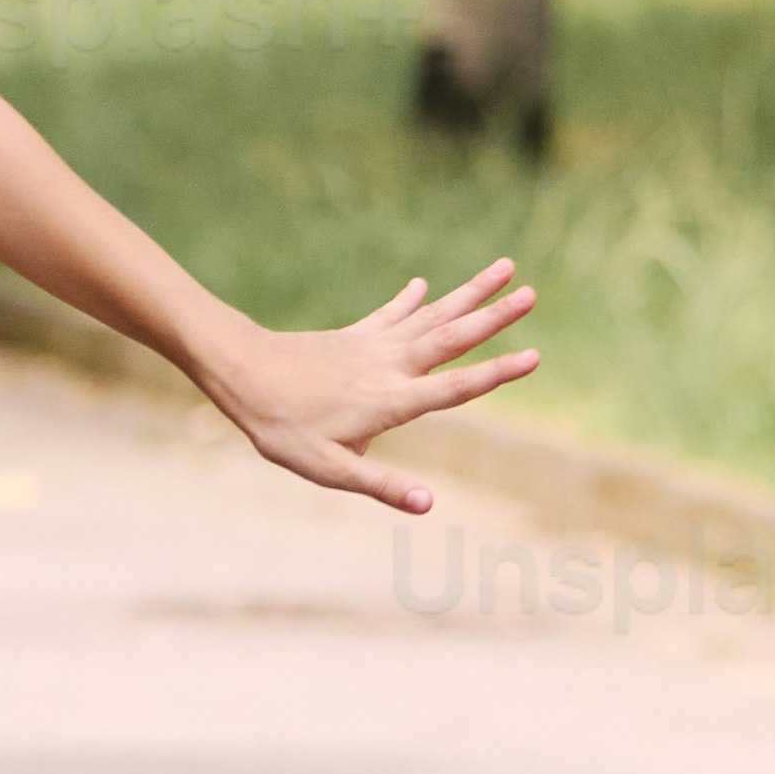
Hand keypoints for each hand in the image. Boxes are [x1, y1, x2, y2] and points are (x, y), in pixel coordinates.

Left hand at [202, 254, 542, 519]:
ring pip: (431, 315)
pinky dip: (409, 300)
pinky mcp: (353, 336)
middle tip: (533, 294)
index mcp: (391, 400)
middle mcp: (390, 366)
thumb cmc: (281, 426)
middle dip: (495, 317)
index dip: (497, 374)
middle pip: (452, 337)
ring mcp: (373, 345)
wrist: (240, 372)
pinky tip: (423, 285)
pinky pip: (389, 314)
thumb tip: (430, 506)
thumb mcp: (328, 468)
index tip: (534, 356)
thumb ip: (381, 486)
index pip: (456, 387)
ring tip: (503, 268)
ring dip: (468, 293)